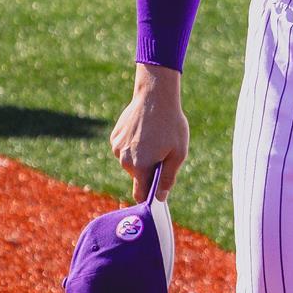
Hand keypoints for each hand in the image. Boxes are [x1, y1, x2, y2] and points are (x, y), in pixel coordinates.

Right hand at [109, 63, 189, 200]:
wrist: (155, 95)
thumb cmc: (171, 124)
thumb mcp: (178, 153)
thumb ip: (168, 178)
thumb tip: (160, 197)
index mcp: (140, 166)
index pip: (139, 194)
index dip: (148, 195)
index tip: (157, 192)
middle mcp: (124, 160)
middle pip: (136, 176)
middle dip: (148, 170)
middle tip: (162, 153)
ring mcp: (117, 147)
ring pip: (130, 162)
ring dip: (141, 157)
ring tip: (154, 138)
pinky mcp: (115, 137)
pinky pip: (124, 149)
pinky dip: (133, 145)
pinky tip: (143, 131)